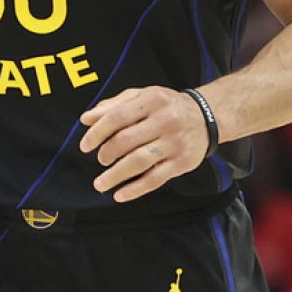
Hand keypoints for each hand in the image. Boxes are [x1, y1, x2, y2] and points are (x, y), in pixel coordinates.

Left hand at [78, 86, 209, 201]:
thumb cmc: (167, 106)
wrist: (206, 117)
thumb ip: (113, 105)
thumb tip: (86, 119)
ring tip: (101, 183)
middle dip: (107, 153)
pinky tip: (120, 194)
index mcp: (152, 100)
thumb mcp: (142, 96)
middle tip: (100, 160)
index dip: (98, 133)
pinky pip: (155, 179)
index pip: (118, 117)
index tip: (85, 145)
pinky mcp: (181, 162)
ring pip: (139, 162)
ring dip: (116, 175)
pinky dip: (135, 190)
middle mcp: (165, 120)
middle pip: (127, 140)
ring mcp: (174, 143)